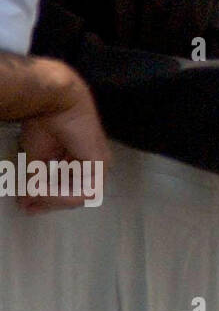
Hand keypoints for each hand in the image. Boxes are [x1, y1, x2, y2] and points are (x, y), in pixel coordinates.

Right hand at [17, 73, 110, 213]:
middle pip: (75, 197)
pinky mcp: (100, 163)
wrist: (53, 102)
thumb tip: (25, 204)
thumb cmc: (45, 123)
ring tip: (36, 191)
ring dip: (54, 198)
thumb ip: (36, 183)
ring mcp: (99, 164)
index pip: (71, 192)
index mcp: (81, 162)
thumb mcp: (37, 160)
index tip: (29, 208)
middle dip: (50, 202)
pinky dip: (63, 194)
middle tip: (30, 205)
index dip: (49, 202)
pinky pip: (85, 191)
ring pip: (80, 197)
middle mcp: (93, 165)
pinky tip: (47, 189)